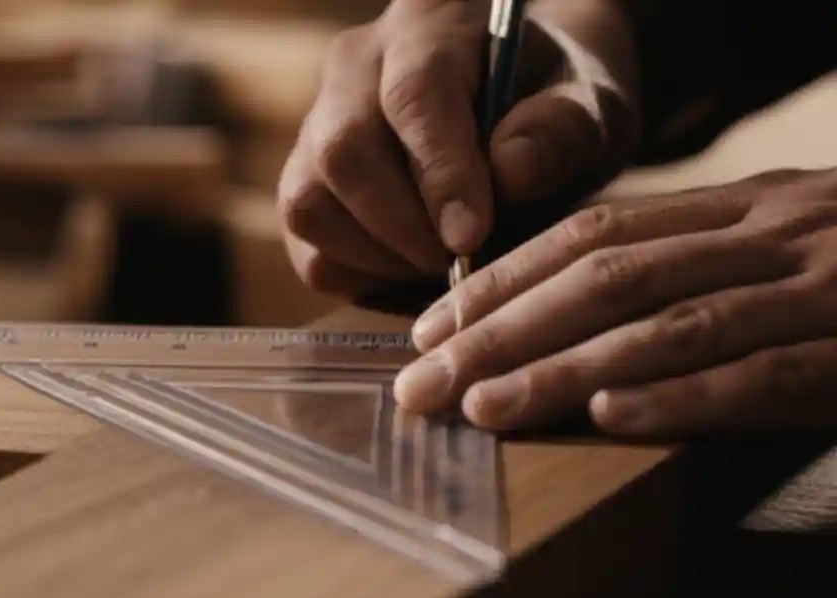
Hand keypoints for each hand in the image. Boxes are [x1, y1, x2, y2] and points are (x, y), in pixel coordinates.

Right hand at [277, 0, 639, 295]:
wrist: (525, 106)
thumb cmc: (555, 102)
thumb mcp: (589, 104)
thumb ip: (561, 130)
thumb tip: (507, 175)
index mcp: (428, 23)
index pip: (412, 97)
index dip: (438, 174)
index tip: (471, 237)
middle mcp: (353, 66)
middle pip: (341, 151)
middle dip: (401, 228)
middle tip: (458, 264)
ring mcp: (315, 125)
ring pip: (307, 203)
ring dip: (373, 257)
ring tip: (436, 268)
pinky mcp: (304, 181)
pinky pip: (305, 246)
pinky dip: (356, 276)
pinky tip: (411, 272)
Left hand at [396, 169, 836, 435]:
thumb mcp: (784, 236)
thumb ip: (693, 257)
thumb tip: (571, 300)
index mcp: (742, 207)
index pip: (592, 238)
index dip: (502, 283)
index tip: (429, 329)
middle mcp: (770, 237)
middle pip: (604, 282)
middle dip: (500, 334)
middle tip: (422, 386)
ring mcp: (820, 293)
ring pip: (666, 328)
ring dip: (562, 371)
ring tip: (483, 409)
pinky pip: (762, 376)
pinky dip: (682, 396)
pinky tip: (610, 416)